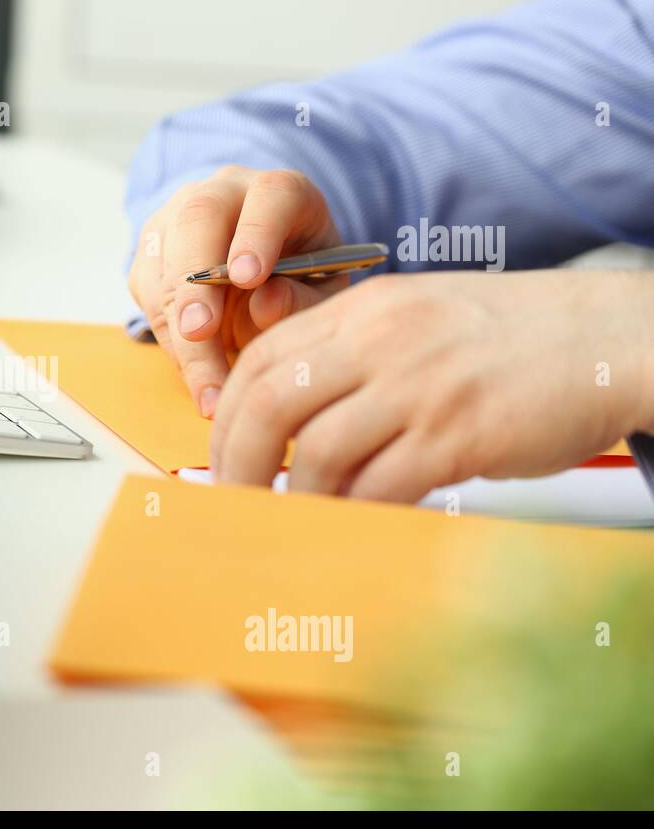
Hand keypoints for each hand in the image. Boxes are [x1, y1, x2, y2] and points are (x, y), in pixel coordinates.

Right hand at [127, 166, 343, 417]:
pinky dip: (171, 345)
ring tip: (208, 390)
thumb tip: (266, 305)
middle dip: (194, 281)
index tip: (248, 279)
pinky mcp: (149, 256)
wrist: (264, 273)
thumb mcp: (323, 290)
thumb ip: (304, 298)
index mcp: (280, 192)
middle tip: (200, 333)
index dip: (256, 234)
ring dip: (178, 333)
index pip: (269, 196)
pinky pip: (148, 299)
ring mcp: (175, 221)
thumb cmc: (303, 279)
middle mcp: (221, 195)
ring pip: (163, 265)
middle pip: (196, 221)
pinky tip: (198, 379)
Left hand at [210, 269, 653, 501]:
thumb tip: (289, 426)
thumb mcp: (417, 320)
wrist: (607, 338)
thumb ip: (353, 357)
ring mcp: (420, 386)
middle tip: (236, 499)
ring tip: (295, 518)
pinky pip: (380, 485)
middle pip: (272, 403)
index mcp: (364, 309)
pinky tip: (353, 520)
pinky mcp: (459, 434)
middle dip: (238, 461)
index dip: (227, 414)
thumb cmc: (509, 339)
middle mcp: (383, 340)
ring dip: (296, 496)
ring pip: (318, 451)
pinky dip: (353, 512)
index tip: (221, 455)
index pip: (262, 358)